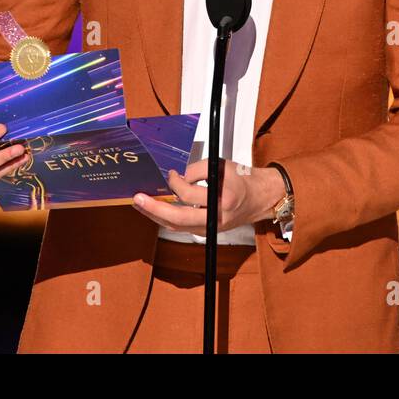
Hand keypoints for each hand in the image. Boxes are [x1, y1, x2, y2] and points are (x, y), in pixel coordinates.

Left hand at [131, 159, 284, 235]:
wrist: (261, 198)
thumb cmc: (243, 179)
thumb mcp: (221, 166)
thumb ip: (196, 171)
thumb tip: (174, 177)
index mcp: (223, 200)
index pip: (189, 194)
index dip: (174, 182)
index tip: (170, 173)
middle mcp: (217, 219)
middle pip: (178, 218)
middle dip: (154, 208)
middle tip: (137, 198)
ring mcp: (212, 229)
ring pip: (177, 227)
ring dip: (156, 216)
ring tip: (140, 205)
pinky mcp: (208, 232)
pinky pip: (183, 228)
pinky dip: (167, 220)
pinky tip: (157, 211)